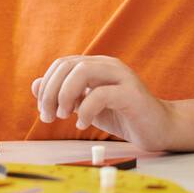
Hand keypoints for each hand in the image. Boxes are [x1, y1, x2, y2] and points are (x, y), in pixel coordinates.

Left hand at [30, 55, 174, 150]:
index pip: (62, 64)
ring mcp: (122, 77)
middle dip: (51, 92)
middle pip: (68, 66)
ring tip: (65, 117)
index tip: (44, 111)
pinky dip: (85, 110)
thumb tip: (35, 84)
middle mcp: (109, 65)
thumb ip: (65, 95)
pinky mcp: (132, 94)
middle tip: (49, 116)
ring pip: (82, 72)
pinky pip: (101, 94)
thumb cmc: (123, 116)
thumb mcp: (86, 106)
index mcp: (97, 66)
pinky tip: (83, 124)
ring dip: (65, 96)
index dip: (47, 86)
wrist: (158, 128)